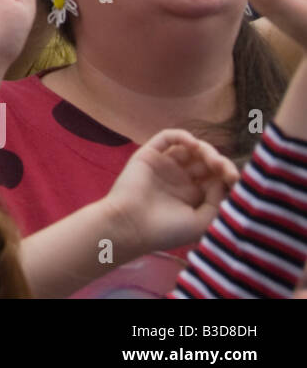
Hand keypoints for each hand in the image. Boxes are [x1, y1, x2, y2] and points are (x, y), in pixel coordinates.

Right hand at [102, 129, 236, 255]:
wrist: (130, 227)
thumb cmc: (166, 230)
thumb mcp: (202, 223)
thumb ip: (219, 201)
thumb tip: (223, 180)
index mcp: (194, 196)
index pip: (217, 177)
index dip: (229, 175)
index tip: (236, 180)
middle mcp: (181, 178)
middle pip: (206, 161)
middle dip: (219, 163)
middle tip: (223, 169)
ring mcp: (165, 165)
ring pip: (191, 148)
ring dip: (205, 149)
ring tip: (211, 159)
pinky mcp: (149, 155)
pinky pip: (167, 137)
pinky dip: (182, 136)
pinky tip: (193, 145)